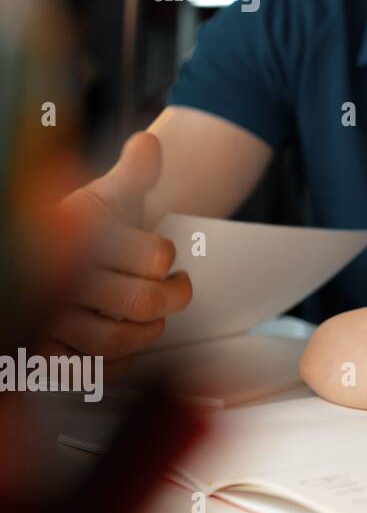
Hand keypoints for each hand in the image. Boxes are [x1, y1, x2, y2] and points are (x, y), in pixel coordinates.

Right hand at [44, 132, 190, 361]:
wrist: (47, 250)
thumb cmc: (87, 225)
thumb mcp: (110, 195)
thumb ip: (135, 173)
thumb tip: (149, 144)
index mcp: (80, 234)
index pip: (152, 256)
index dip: (167, 259)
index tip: (167, 258)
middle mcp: (60, 277)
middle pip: (140, 302)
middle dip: (172, 297)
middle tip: (176, 288)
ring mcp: (49, 316)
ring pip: (115, 340)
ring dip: (148, 333)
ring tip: (155, 318)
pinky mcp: (43, 349)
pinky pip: (87, 369)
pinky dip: (117, 362)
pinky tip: (127, 343)